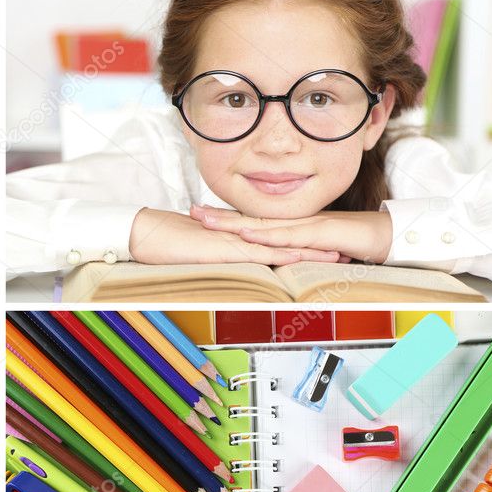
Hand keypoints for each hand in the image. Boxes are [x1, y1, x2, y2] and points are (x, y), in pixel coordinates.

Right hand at [128, 208, 341, 266]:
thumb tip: (238, 260)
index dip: (304, 244)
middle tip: (346, 251)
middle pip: (289, 241)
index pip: (280, 240)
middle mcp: (244, 237)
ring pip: (281, 246)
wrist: (145, 231)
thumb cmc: (170, 240)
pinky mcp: (224, 248)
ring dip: (308, 252)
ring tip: (337, 256)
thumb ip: (224, 252)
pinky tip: (297, 257)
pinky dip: (278, 254)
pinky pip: (256, 251)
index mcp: (242, 237)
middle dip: (317, 247)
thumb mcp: (205, 250)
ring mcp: (236, 242)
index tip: (328, 248)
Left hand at [189, 205, 393, 264]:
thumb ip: (301, 250)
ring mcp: (306, 225)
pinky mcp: (319, 233)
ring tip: (208, 221)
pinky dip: (266, 234)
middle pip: (252, 218)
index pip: (255, 220)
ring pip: (264, 223)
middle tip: (191, 211)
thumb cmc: (354, 241)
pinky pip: (288, 235)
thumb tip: (283, 260)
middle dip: (221, 215)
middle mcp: (296, 221)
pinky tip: (247, 233)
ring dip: (234, 222)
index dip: (229, 217)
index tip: (203, 215)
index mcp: (293, 225)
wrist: (383, 234)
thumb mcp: (320, 249)